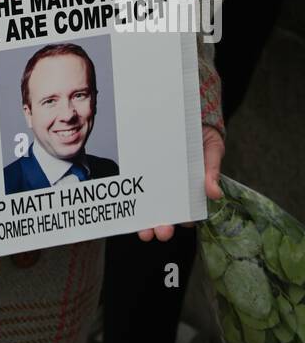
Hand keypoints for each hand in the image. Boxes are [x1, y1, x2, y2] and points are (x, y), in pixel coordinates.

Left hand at [137, 124, 223, 242]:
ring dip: (146, 220)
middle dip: (164, 226)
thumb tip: (215, 193)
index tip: (183, 223)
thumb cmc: (201, 133)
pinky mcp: (141, 166)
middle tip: (162, 232)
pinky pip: (135, 183)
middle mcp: (172, 187)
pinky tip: (127, 203)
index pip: (189, 209)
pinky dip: (131, 196)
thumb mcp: (211, 148)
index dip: (186, 219)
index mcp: (191, 187)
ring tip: (144, 230)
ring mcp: (155, 178)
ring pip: (149, 205)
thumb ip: (212, 169)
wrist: (182, 110)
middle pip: (167, 212)